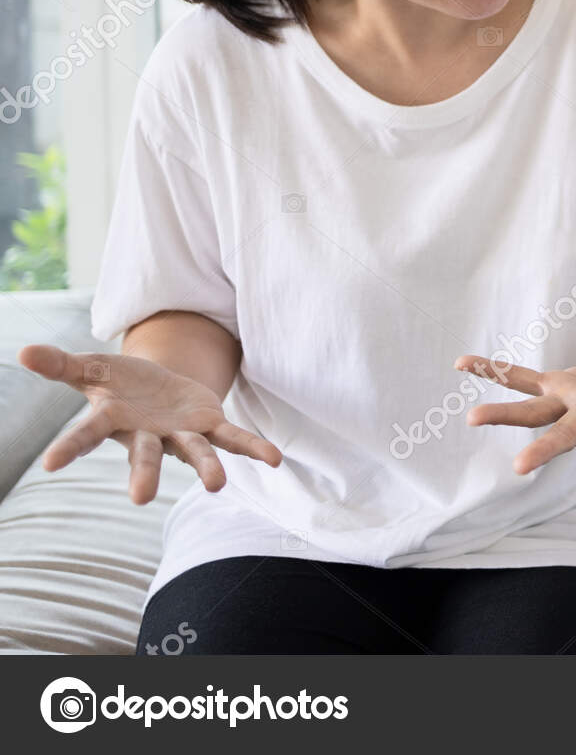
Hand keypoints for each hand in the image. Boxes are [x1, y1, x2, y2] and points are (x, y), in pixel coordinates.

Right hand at [16, 343, 282, 504]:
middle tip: (138, 498)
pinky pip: (234, 437)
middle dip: (142, 475)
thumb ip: (61, 365)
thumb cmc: (120, 383)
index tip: (48, 464)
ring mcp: (181, 433)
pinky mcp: (210, 424)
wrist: (158, 385)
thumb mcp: (91, 369)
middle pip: (143, 456)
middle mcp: (147, 435)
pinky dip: (254, 447)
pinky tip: (275, 459)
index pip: (85, 433)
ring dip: (206, 468)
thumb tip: (22, 352)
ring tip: (217, 486)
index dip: (69, 448)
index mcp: (113, 419)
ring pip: (195, 452)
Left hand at [453, 342, 575, 473]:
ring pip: (532, 410)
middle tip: (518, 468)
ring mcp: (566, 402)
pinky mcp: (552, 384)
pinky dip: (492, 370)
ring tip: (471, 419)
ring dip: (502, 414)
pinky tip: (462, 363)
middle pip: (563, 434)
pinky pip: (518, 377)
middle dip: (543, 450)